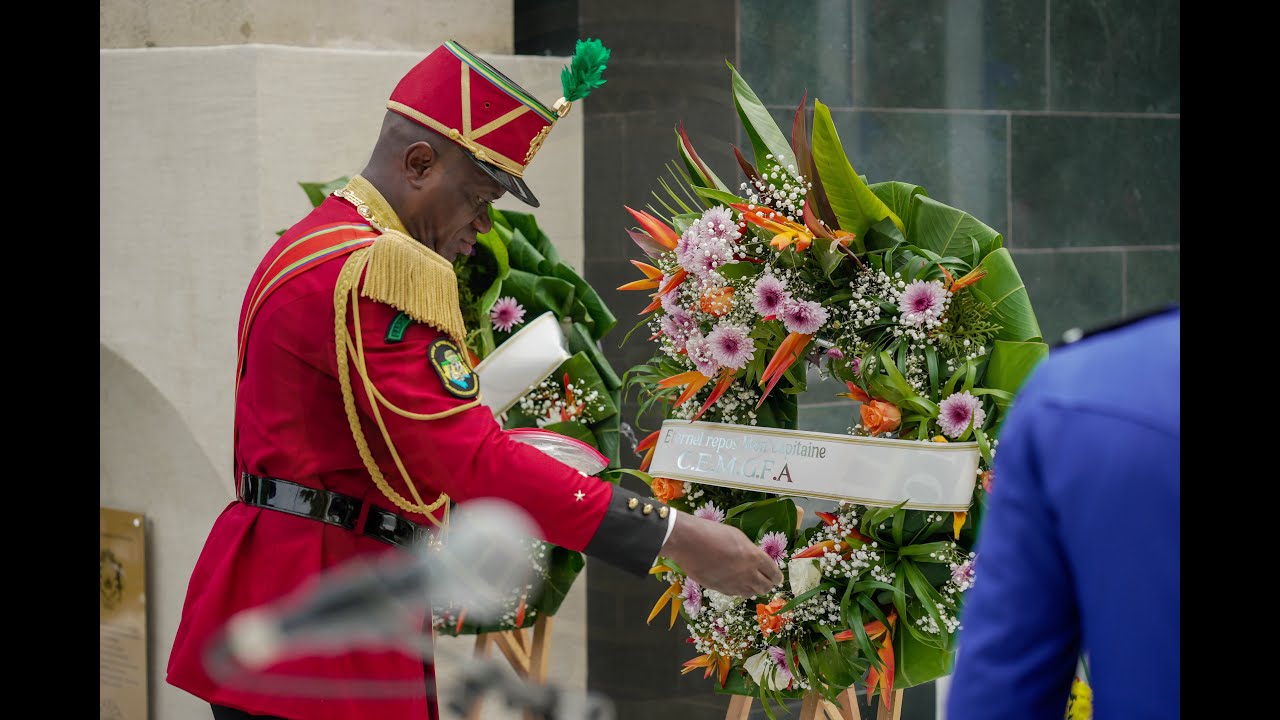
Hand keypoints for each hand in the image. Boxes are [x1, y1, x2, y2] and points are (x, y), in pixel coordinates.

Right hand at [659, 512, 781, 596]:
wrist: (689, 542)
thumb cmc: (713, 533)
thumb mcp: (738, 537)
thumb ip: (750, 551)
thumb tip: (754, 559)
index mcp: (755, 558)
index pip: (774, 573)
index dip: (777, 576)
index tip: (778, 578)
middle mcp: (748, 574)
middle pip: (765, 587)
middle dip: (768, 584)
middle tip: (767, 582)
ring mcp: (734, 584)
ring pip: (751, 593)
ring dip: (754, 589)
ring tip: (752, 584)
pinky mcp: (721, 590)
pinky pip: (736, 594)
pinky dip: (739, 591)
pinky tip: (736, 584)